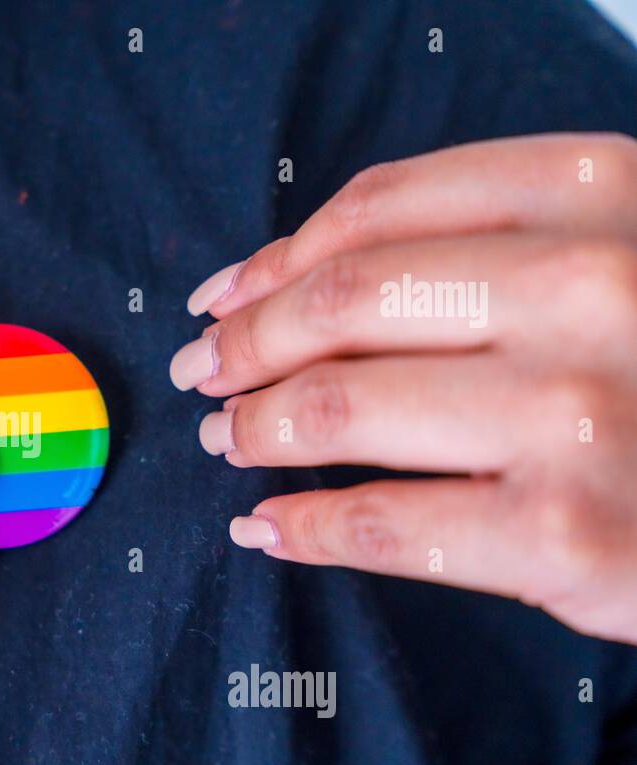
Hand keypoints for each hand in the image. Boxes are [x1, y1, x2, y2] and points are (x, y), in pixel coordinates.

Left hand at [170, 133, 636, 644]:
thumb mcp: (616, 255)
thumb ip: (472, 245)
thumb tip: (276, 276)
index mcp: (600, 194)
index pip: (377, 213)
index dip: (273, 259)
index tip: (223, 297)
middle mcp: (592, 288)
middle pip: (343, 305)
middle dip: (246, 344)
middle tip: (204, 374)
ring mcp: (577, 415)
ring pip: (344, 408)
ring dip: (256, 428)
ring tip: (226, 441)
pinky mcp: (567, 536)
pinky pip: (382, 524)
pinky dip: (302, 527)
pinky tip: (265, 526)